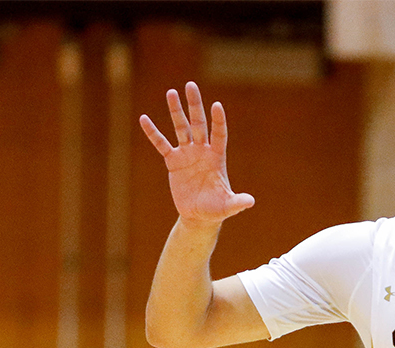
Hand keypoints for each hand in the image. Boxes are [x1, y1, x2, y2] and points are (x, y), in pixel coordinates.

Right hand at [139, 82, 255, 224]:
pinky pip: (162, 144)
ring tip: (171, 92)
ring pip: (180, 128)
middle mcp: (202, 151)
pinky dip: (153, 133)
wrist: (199, 216)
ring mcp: (187, 154)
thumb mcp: (228, 206)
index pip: (219, 134)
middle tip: (191, 85)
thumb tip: (250, 202)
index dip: (218, 121)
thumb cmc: (216, 209)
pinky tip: (144, 119)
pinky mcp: (173, 162)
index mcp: (217, 157)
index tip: (217, 105)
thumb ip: (238, 202)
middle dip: (195, 105)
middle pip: (198, 123)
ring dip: (176, 111)